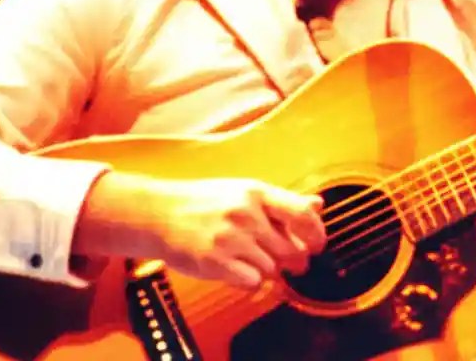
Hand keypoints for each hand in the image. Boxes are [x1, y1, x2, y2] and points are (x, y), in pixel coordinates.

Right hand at [155, 178, 326, 288]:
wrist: (157, 214)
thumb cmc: (202, 203)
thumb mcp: (243, 192)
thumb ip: (282, 201)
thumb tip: (318, 204)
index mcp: (256, 193)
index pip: (302, 214)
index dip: (318, 234)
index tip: (317, 245)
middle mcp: (246, 214)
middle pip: (292, 249)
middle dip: (294, 260)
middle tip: (287, 261)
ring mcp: (231, 239)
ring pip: (273, 269)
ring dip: (268, 270)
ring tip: (250, 259)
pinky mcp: (215, 262)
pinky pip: (252, 283)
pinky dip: (250, 281)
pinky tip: (237, 270)